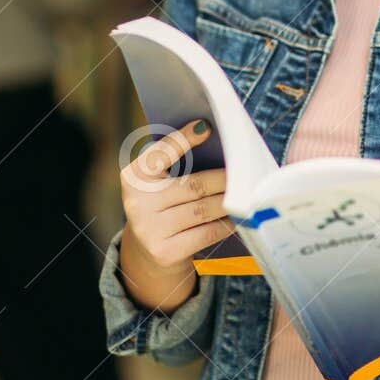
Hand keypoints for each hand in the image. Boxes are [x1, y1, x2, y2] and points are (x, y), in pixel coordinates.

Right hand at [117, 119, 233, 313]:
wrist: (148, 253)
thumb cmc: (164, 206)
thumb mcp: (160, 184)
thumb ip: (178, 166)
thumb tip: (221, 151)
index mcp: (134, 176)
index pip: (160, 153)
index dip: (183, 139)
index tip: (206, 126)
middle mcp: (137, 202)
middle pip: (193, 185)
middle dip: (223, 180)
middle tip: (245, 174)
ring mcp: (149, 229)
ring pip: (203, 210)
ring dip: (228, 203)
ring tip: (244, 196)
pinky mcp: (164, 252)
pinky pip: (206, 233)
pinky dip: (225, 225)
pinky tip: (236, 219)